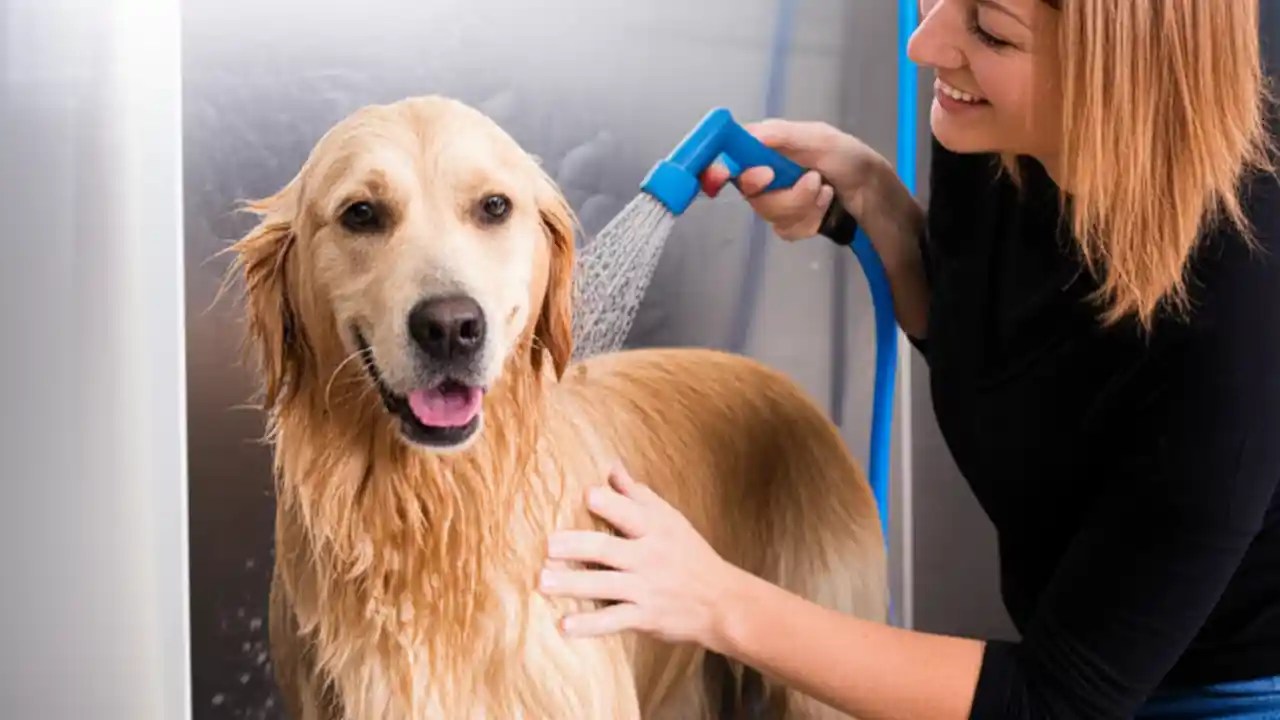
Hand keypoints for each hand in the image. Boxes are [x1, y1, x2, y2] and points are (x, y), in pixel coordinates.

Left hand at [539, 466, 742, 652]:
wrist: (722, 602)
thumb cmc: (690, 555)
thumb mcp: (671, 520)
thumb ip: (638, 495)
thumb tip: (612, 467)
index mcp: (655, 529)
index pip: (631, 513)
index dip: (610, 504)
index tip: (587, 494)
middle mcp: (648, 557)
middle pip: (609, 549)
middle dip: (578, 546)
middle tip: (549, 545)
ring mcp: (645, 589)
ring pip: (604, 585)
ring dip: (573, 584)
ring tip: (543, 581)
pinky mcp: (644, 617)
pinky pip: (613, 621)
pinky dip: (589, 625)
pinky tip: (565, 626)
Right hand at [698, 118, 894, 240]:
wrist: (872, 192)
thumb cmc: (847, 157)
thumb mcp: (817, 137)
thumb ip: (780, 135)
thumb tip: (747, 135)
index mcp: (765, 148)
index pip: (728, 158)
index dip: (719, 169)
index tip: (728, 176)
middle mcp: (764, 174)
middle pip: (749, 193)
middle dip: (784, 192)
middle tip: (811, 179)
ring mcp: (775, 201)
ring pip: (769, 214)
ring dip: (804, 203)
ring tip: (825, 188)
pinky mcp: (787, 223)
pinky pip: (785, 229)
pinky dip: (811, 218)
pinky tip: (825, 204)